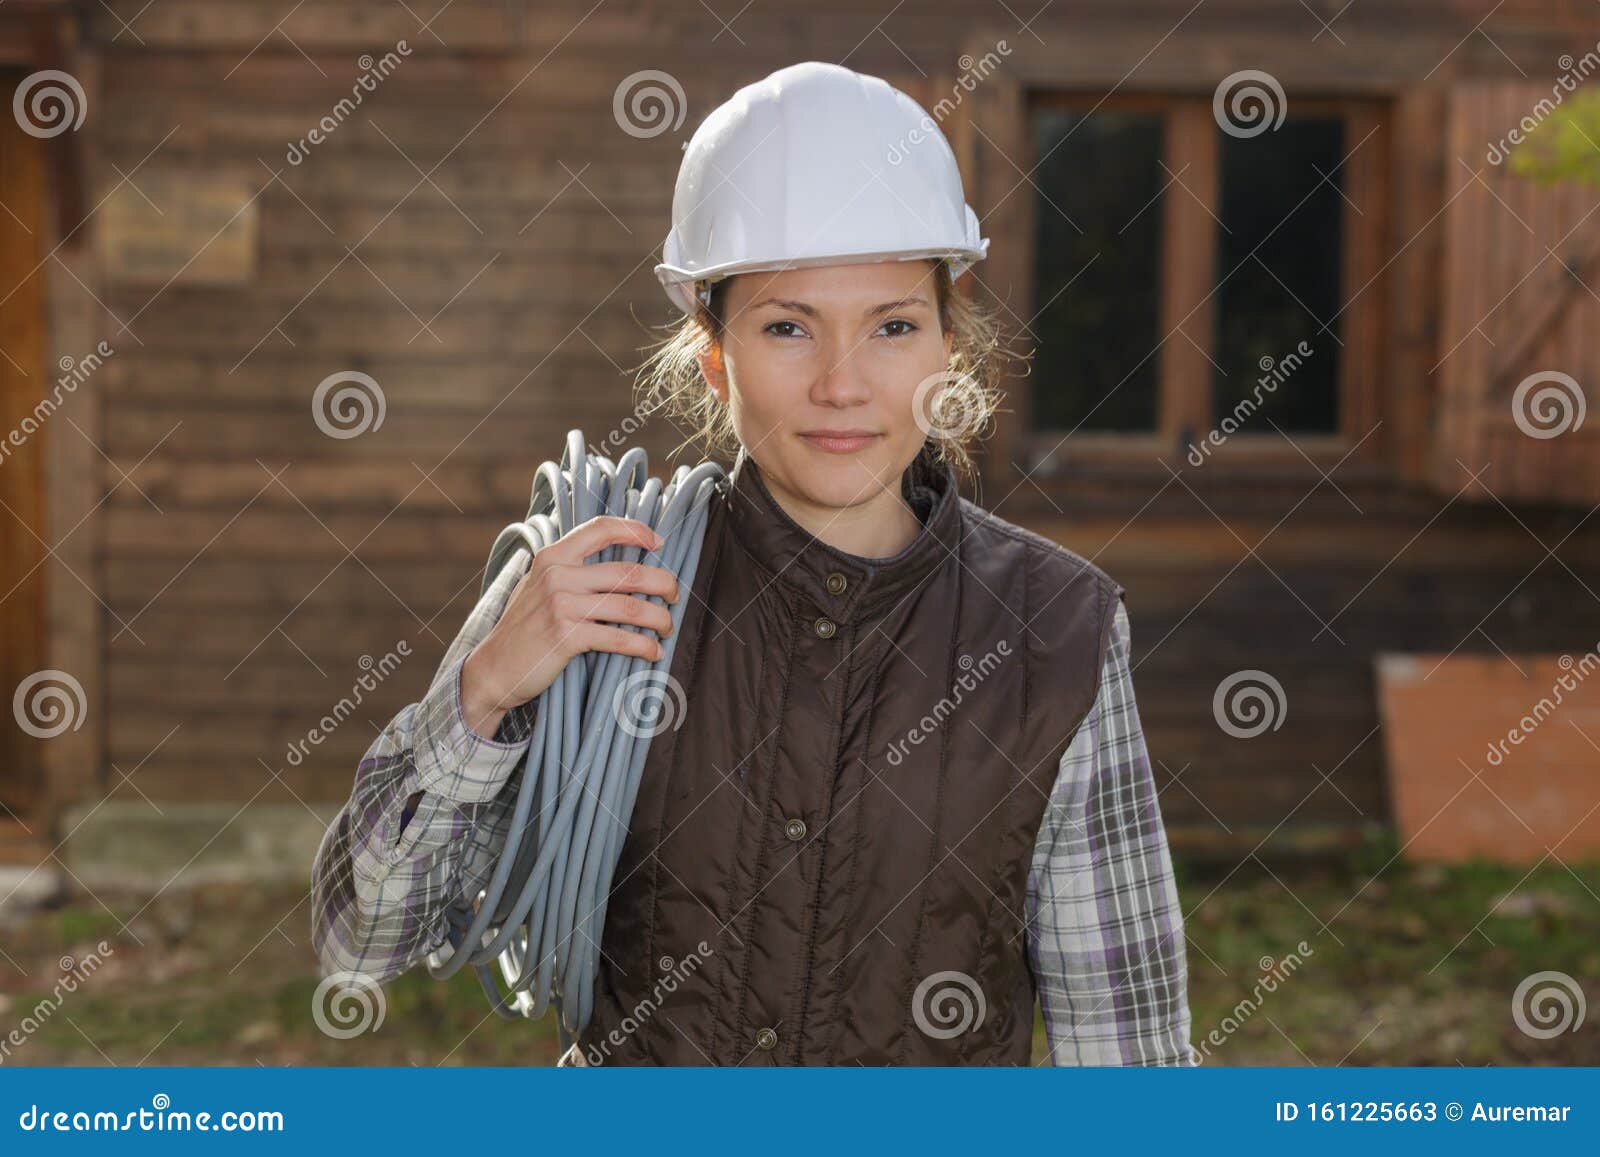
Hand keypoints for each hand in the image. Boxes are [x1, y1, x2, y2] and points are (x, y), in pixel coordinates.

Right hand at [461, 515, 680, 735]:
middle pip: (628, 571)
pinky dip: (643, 646)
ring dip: (659, 618)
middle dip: (662, 583)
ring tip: (667, 628)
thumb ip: (572, 571)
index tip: (659, 542)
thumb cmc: (524, 629)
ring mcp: (561, 605)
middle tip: (674, 595)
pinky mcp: (566, 636)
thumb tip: (622, 566)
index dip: (636, 530)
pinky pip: (618, 638)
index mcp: (553, 556)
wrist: (493, 668)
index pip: (601, 528)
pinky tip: (652, 652)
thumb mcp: (539, 587)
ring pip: (630, 606)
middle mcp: (557, 575)